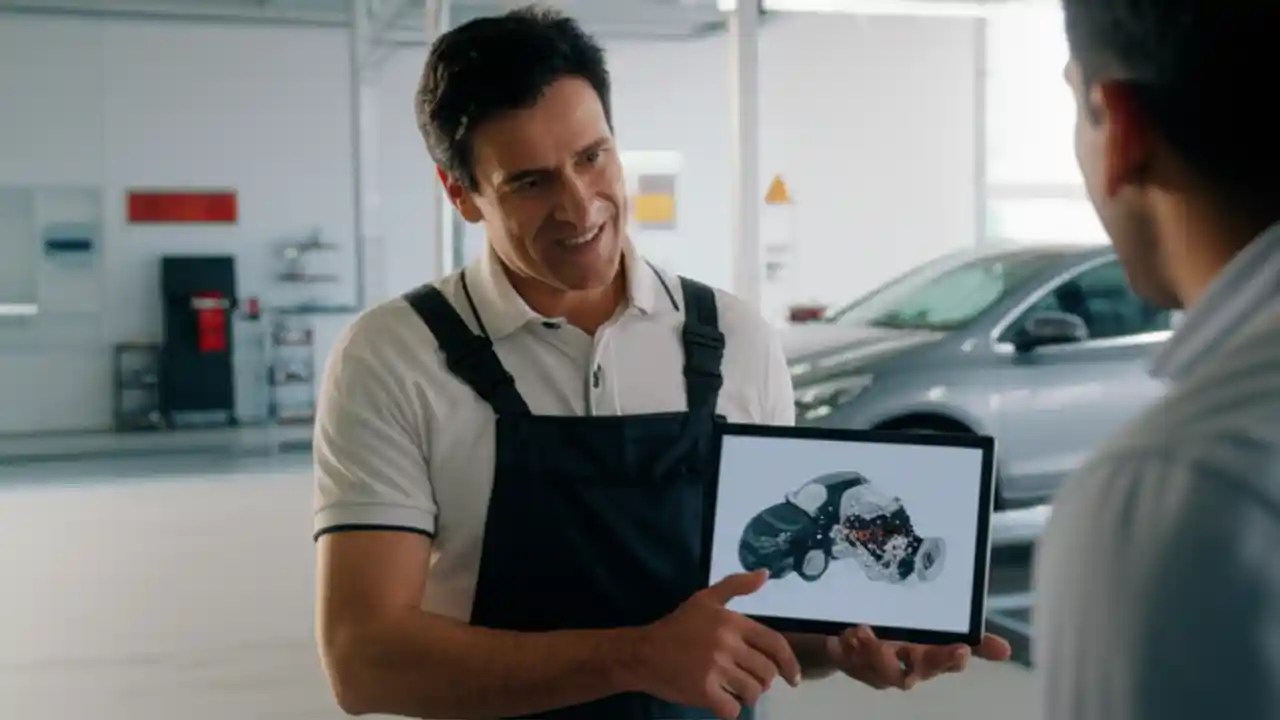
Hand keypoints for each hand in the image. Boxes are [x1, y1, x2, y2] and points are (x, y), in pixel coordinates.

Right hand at [625, 570, 802, 719]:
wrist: (643, 652)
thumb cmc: (676, 626)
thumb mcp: (705, 599)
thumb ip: (736, 586)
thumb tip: (765, 574)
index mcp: (732, 622)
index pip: (775, 644)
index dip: (790, 664)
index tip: (793, 679)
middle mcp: (727, 644)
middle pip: (766, 672)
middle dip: (763, 681)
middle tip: (749, 680)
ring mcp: (716, 669)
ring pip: (752, 691)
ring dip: (747, 695)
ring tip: (735, 690)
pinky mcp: (703, 692)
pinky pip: (733, 709)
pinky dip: (731, 710)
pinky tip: (722, 702)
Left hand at [827, 625, 1012, 690]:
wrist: (848, 637)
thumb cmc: (898, 634)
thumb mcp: (931, 630)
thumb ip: (968, 638)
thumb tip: (1006, 651)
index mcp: (927, 657)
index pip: (947, 662)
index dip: (953, 659)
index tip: (962, 649)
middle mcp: (904, 667)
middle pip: (915, 670)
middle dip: (909, 659)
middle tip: (907, 645)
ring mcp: (875, 668)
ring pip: (877, 668)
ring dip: (872, 652)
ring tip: (863, 631)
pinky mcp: (848, 661)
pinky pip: (847, 660)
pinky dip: (845, 649)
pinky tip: (843, 634)